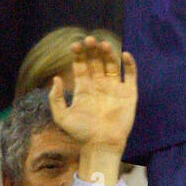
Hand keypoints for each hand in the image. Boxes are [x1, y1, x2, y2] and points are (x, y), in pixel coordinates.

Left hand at [49, 37, 137, 153]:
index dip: (78, 54)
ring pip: (112, 64)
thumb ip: (55, 98)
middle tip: (90, 40)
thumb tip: (56, 78)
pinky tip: (124, 55)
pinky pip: (130, 75)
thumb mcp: (62, 117)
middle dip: (92, 50)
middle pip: (96, 61)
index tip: (75, 45)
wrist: (101, 146)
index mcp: (84, 88)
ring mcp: (114, 88)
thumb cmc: (80, 134)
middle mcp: (99, 85)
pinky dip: (129, 64)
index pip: (81, 65)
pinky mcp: (128, 93)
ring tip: (103, 44)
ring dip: (108, 53)